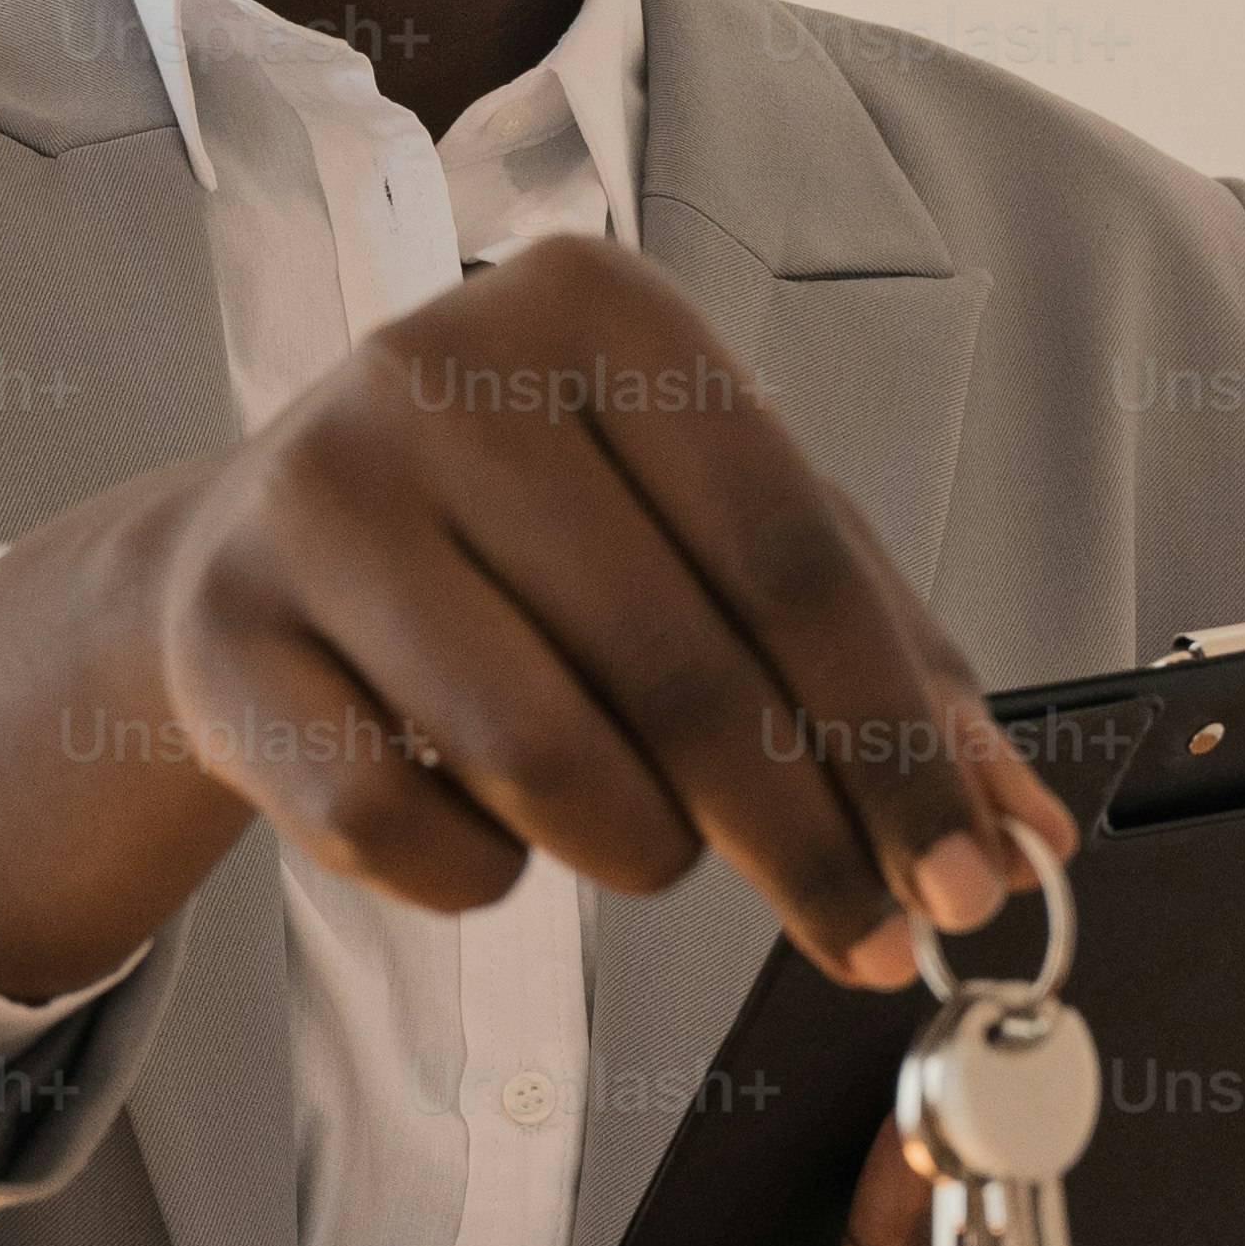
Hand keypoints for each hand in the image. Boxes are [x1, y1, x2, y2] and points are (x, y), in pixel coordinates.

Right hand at [0, 242, 1069, 1000]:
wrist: (249, 561)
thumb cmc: (532, 548)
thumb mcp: (709, 551)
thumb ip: (876, 672)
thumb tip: (1021, 839)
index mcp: (596, 307)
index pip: (793, 552)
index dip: (899, 739)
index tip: (974, 878)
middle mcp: (441, 368)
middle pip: (681, 666)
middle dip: (803, 839)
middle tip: (869, 939)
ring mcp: (314, 496)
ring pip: (544, 761)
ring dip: (635, 851)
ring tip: (639, 835)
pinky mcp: (223, 637)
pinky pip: (402, 831)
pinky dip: (482, 876)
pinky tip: (491, 829)